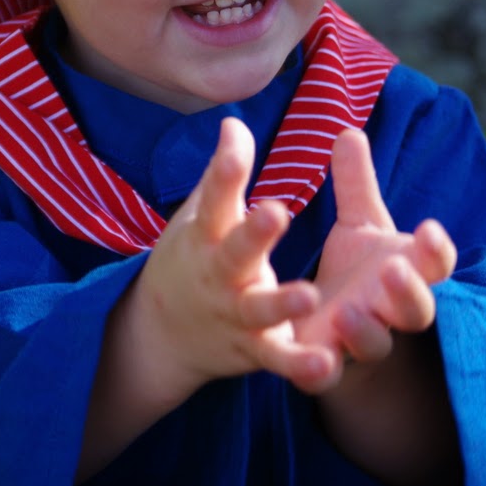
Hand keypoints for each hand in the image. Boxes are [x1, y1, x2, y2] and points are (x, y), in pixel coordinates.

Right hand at [136, 117, 338, 399]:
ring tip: (308, 294)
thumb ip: (223, 173)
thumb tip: (233, 120)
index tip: (236, 140)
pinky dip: (298, 365)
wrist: (161, 335)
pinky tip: (324, 362)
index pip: (213, 196)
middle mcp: (217, 273)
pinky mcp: (252, 351)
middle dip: (253, 234)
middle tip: (275, 212)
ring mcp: (233, 314)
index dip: (225, 170)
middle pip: (234, 252)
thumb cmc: (192, 257)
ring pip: (258, 309)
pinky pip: (277, 359)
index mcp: (206, 234)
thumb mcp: (200, 215)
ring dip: (282, 302)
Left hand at [297, 129, 456, 373]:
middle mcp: (392, 310)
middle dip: (409, 292)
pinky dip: (322, 373)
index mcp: (408, 272)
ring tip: (348, 313)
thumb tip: (348, 130)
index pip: (435, 263)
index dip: (437, 251)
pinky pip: (330, 376)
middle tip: (393, 271)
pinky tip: (311, 364)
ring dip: (366, 331)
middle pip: (417, 309)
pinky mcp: (328, 366)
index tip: (430, 229)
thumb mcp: (358, 226)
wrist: (331, 327)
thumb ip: (356, 185)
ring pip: (375, 344)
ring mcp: (363, 341)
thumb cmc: (357, 270)